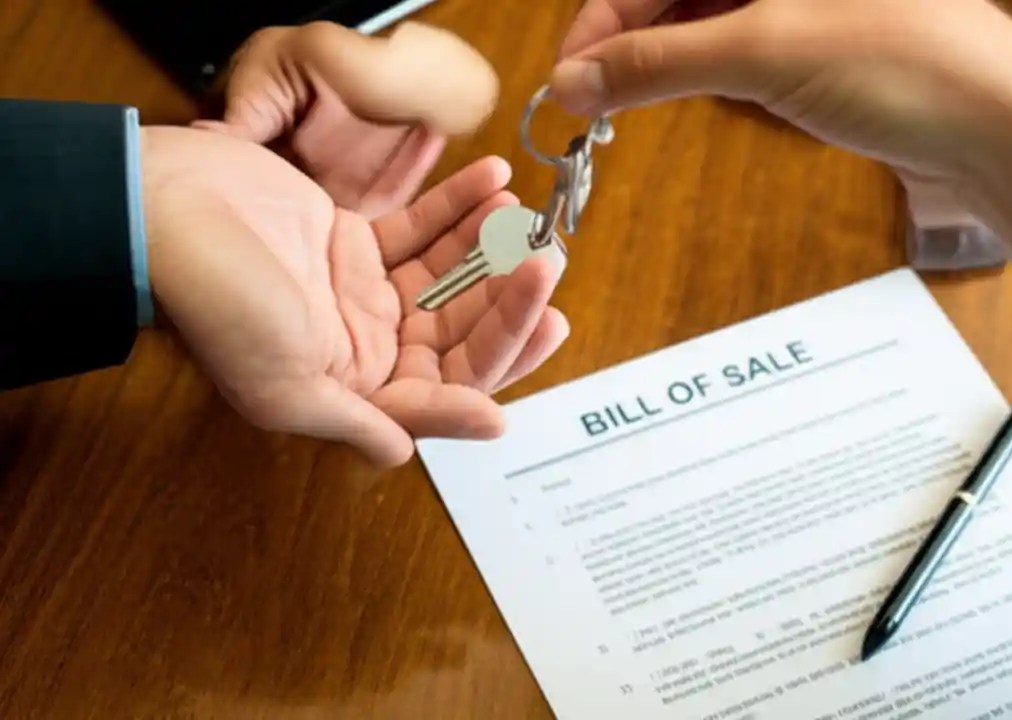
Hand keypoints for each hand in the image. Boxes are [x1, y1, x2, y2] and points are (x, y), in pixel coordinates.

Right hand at [143, 23, 567, 466]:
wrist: (166, 212)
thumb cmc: (219, 303)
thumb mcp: (288, 386)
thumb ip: (360, 421)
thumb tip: (409, 457)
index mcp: (357, 390)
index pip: (453, 384)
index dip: (506, 353)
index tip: (551, 319)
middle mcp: (365, 346)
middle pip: (460, 328)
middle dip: (509, 296)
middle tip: (548, 259)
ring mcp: (361, 291)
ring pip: (448, 276)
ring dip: (489, 247)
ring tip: (524, 215)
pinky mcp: (351, 240)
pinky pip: (418, 228)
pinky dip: (455, 206)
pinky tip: (490, 181)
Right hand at [550, 0, 1011, 294]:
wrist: (995, 123)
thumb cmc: (904, 62)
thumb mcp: (763, 51)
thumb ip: (657, 63)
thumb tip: (575, 79)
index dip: (602, 18)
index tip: (568, 75)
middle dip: (623, 39)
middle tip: (583, 100)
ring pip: (699, 16)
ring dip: (655, 58)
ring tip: (616, 107)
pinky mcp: (814, 39)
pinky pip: (732, 43)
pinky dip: (697, 70)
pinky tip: (674, 95)